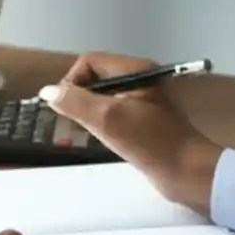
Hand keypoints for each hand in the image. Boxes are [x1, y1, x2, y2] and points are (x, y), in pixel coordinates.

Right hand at [48, 52, 223, 213]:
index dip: (72, 82)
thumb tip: (47, 91)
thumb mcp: (107, 119)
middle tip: (73, 123)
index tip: (65, 108)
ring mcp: (144, 100)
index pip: (89, 62)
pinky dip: (102, 123)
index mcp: (135, 70)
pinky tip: (103, 140)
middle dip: (79, 98)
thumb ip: (75, 102)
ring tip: (86, 133)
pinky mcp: (145, 120)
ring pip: (103, 98)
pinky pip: (114, 113)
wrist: (186, 172)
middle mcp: (140, 79)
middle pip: (95, 78)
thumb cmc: (150, 142)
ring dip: (89, 113)